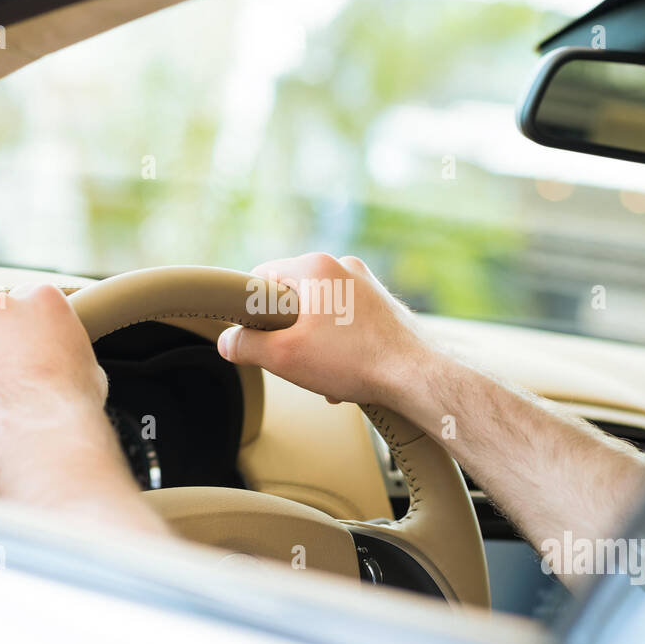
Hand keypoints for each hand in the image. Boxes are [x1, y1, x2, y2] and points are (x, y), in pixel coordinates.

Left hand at [0, 283, 165, 533]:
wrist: (41, 430)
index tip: (35, 344)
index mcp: (44, 299)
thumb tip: (64, 364)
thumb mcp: (88, 366)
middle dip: (4, 339)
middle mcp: (3, 306)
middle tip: (17, 371)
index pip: (33, 299)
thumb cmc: (71, 403)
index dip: (34, 326)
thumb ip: (66, 351)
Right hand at [217, 253, 432, 405]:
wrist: (415, 376)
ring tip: (324, 374)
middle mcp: (343, 266)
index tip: (254, 336)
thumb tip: (228, 342)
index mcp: (315, 266)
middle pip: (292, 298)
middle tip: (293, 360)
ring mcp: (366, 285)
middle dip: (288, 333)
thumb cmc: (354, 360)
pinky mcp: (382, 305)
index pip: (261, 277)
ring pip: (320, 314)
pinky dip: (339, 347)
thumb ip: (247, 346)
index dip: (250, 311)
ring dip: (314, 345)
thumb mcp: (284, 357)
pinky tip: (344, 375)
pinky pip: (345, 323)